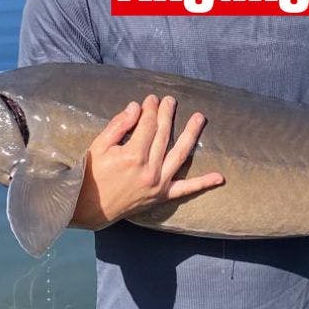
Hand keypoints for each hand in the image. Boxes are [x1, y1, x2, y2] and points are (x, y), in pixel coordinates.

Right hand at [71, 94, 223, 228]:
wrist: (90, 208)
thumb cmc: (92, 175)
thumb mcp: (98, 146)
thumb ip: (118, 126)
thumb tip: (136, 107)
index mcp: (132, 156)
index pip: (148, 126)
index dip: (150, 109)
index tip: (151, 99)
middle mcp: (149, 169)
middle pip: (163, 135)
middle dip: (167, 115)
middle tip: (171, 100)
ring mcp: (158, 184)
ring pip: (180, 155)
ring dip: (191, 134)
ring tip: (199, 117)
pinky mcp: (162, 195)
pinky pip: (186, 189)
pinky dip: (203, 183)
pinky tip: (219, 177)